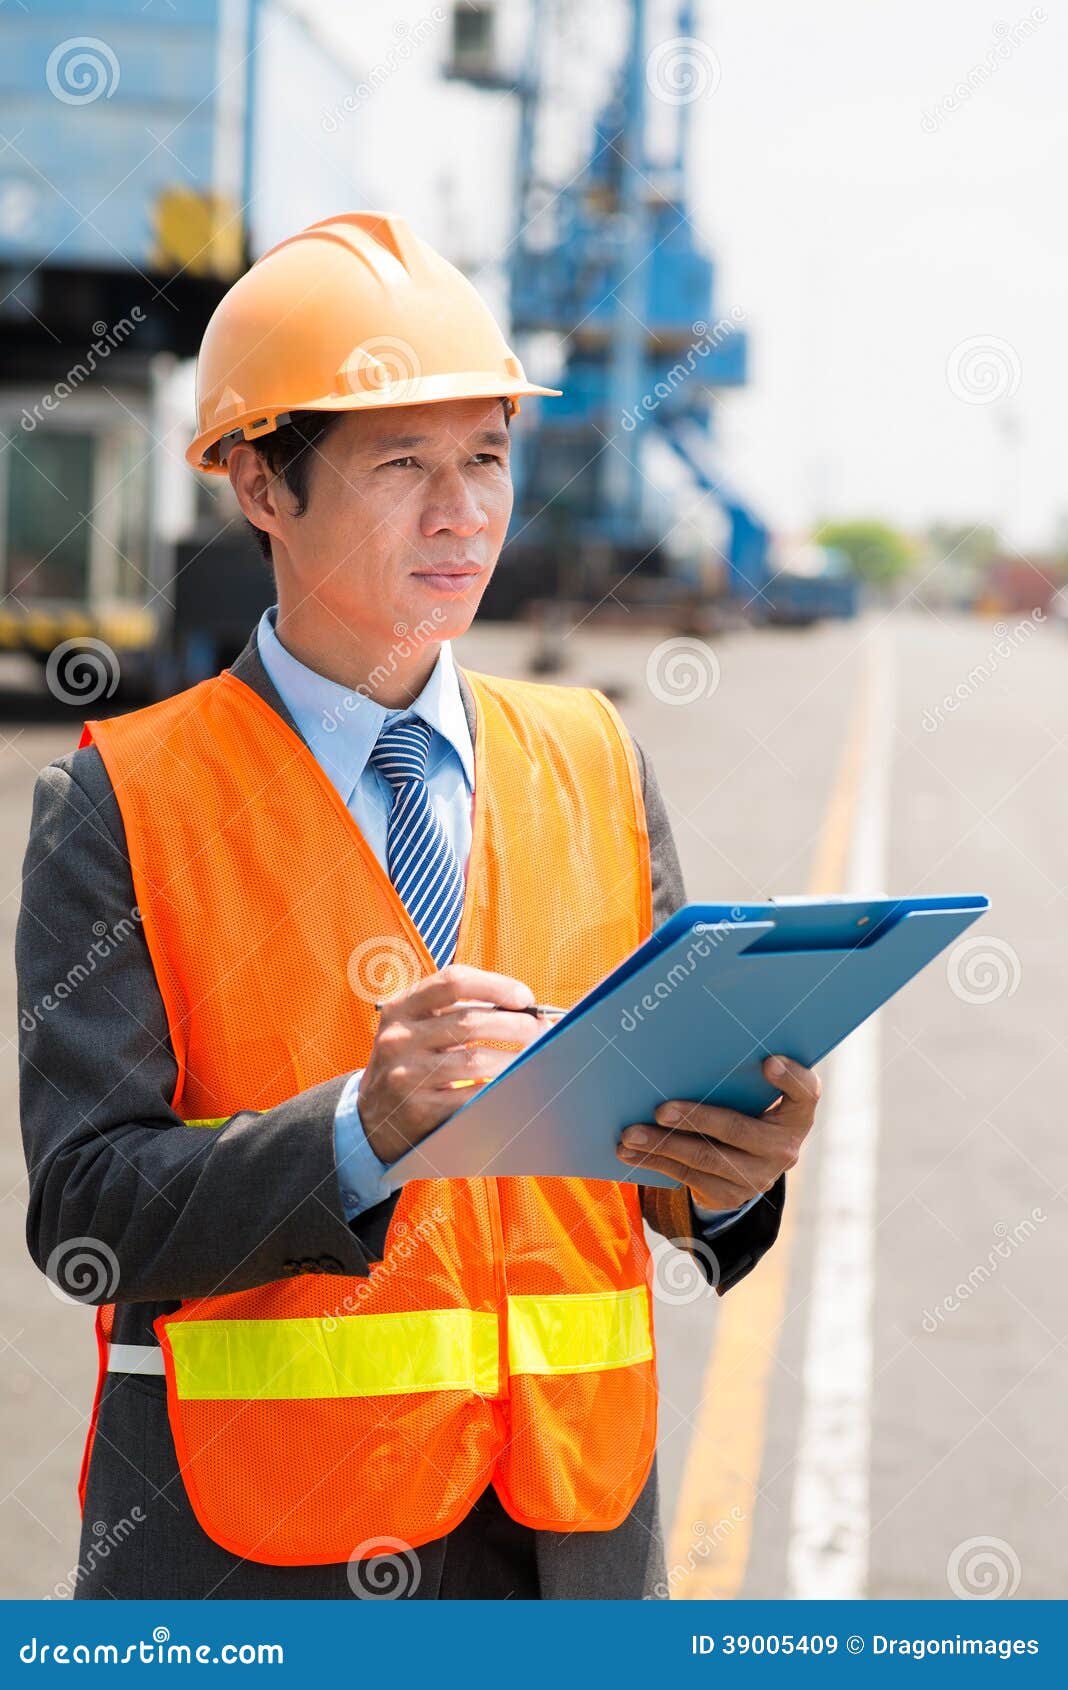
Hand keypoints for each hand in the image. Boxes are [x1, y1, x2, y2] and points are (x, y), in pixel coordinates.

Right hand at [358, 963, 551, 1164]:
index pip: (452, 981)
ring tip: (534, 1059)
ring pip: (475, 1061)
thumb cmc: (412, 1062)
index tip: (524, 998)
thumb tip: (523, 1008)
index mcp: (401, 1008)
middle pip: (470, 1022)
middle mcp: (398, 1038)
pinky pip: (470, 1097)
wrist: (372, 1117)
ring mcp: (405, 1075)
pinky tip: (513, 1085)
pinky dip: (498, 1089)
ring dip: (514, 1059)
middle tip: (539, 1031)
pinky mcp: (418, 1110)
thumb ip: (456, 1011)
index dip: (495, 985)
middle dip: (516, 1025)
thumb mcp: (416, 1027)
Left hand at [615, 1055, 820, 1209]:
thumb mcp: (756, 1092)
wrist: (751, 1162)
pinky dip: (656, 1162)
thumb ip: (742, 1073)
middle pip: (737, 1129)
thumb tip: (689, 1045)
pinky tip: (630, 1152)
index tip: (768, 1062)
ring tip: (630, 1134)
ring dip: (662, 1145)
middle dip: (695, 1119)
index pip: (805, 1092)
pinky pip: (688, 1176)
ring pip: (705, 1158)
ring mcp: (759, 1176)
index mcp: (797, 1112)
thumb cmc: (748, 1107)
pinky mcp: (732, 1195)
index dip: (790, 1077)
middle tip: (660, 1109)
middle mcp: (785, 1147)